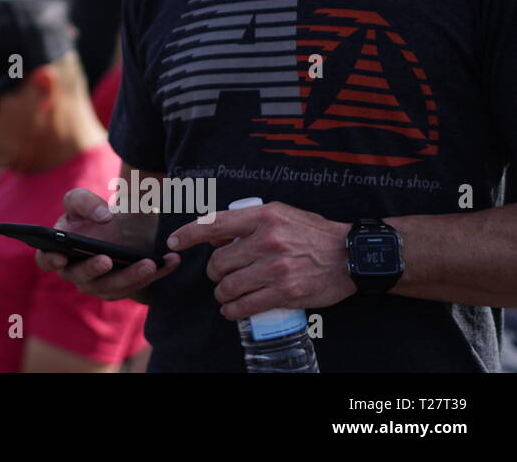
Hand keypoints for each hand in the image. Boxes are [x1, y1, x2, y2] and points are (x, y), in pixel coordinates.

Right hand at [35, 187, 178, 300]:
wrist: (126, 222)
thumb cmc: (96, 211)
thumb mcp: (83, 198)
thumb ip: (86, 201)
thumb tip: (103, 218)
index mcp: (60, 250)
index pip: (46, 260)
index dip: (51, 260)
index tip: (61, 257)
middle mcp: (77, 272)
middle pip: (82, 278)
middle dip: (94, 270)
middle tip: (107, 259)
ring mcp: (101, 285)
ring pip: (113, 288)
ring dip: (131, 277)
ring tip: (149, 263)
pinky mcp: (126, 289)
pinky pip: (140, 288)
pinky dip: (156, 275)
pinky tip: (170, 261)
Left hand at [166, 201, 354, 319]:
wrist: (351, 255)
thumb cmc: (312, 232)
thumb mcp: (279, 213)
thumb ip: (247, 222)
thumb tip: (215, 234)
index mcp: (263, 216)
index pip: (214, 224)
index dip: (189, 234)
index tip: (174, 241)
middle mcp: (267, 240)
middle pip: (219, 262)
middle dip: (214, 272)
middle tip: (220, 275)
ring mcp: (276, 268)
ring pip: (229, 286)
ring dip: (222, 294)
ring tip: (226, 294)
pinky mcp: (285, 292)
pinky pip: (246, 305)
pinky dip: (233, 311)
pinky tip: (232, 310)